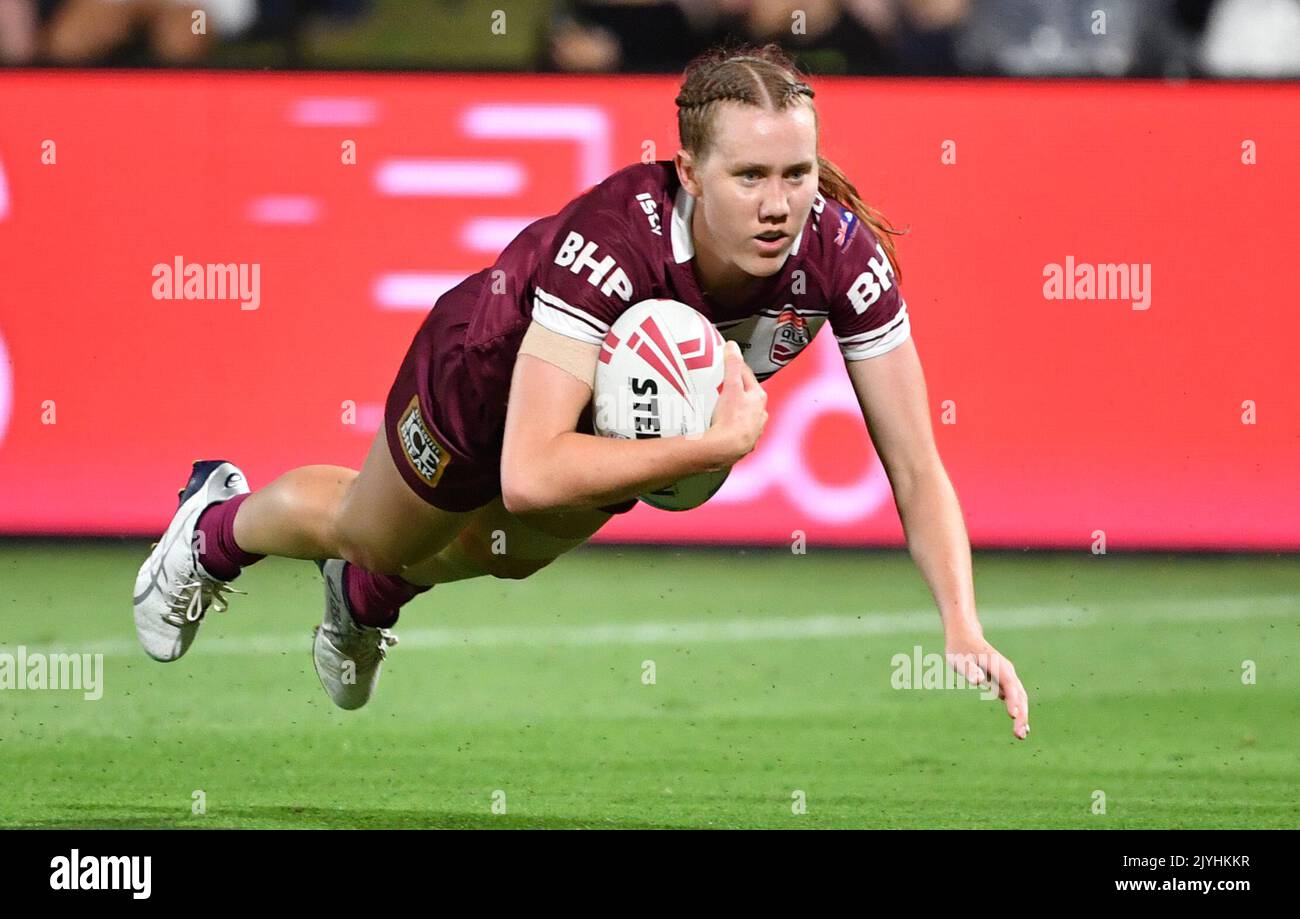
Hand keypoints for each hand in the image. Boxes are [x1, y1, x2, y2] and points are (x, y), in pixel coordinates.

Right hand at [702, 340, 767, 468]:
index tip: (726, 362)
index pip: (747, 376)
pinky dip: (729, 426)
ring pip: (743, 415)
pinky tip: (719, 426)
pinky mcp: (743, 443)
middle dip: (735, 390)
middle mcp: (759, 415)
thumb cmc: (731, 419)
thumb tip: (733, 347)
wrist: (725, 449)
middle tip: (720, 386)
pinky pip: (736, 430)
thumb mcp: (731, 386)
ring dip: (733, 410)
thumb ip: (732, 365)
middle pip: (746, 396)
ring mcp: (752, 430)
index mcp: (759, 398)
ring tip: (719, 408)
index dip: (735, 368)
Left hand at [946, 630, 1030, 739]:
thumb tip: (977, 681)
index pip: (1009, 686)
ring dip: (1022, 715)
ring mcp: (1008, 676)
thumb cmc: (960, 649)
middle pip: (1019, 695)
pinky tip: (1020, 725)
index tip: (1013, 717)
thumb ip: (969, 670)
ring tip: (1021, 735)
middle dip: (1021, 715)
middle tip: (1019, 736)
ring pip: (1020, 697)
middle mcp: (1008, 672)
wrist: (964, 636)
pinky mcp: (1004, 681)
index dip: (1013, 701)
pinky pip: (1015, 698)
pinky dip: (1019, 710)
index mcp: (998, 666)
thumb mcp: (959, 660)